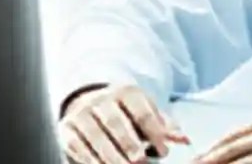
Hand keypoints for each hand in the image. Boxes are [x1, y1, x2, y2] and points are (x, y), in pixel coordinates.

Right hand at [59, 83, 192, 162]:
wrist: (90, 105)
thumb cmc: (125, 114)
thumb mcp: (146, 113)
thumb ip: (164, 126)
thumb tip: (183, 139)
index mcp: (126, 93)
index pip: (141, 111)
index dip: (154, 132)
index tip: (163, 151)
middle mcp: (102, 100)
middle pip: (116, 123)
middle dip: (129, 145)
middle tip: (141, 163)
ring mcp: (82, 114)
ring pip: (96, 137)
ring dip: (111, 157)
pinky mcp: (67, 129)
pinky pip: (78, 147)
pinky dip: (91, 161)